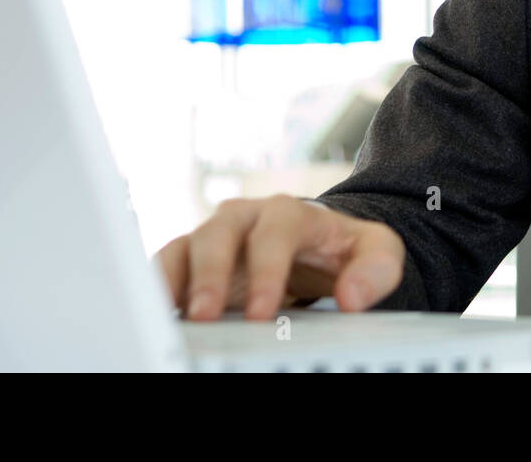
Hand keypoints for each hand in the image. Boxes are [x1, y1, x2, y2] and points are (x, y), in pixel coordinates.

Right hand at [153, 194, 406, 320]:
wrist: (316, 243)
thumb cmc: (342, 249)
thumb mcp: (376, 251)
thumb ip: (375, 269)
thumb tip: (353, 298)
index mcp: (289, 213)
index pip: (274, 233)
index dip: (266, 270)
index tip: (264, 312)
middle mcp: (244, 218)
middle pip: (219, 234)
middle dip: (210, 275)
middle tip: (206, 316)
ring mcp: (213, 236)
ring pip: (184, 248)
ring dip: (173, 282)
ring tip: (169, 318)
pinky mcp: (191, 260)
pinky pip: (165, 268)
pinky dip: (156, 289)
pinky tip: (154, 316)